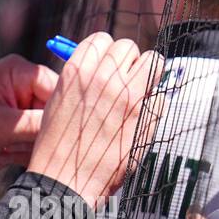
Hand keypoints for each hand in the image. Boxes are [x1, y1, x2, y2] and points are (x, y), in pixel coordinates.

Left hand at [0, 55, 58, 198]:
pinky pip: (42, 146)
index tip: (66, 129)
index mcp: (18, 71)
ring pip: (52, 131)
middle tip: (24, 141)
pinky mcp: (23, 134)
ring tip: (6, 146)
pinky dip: (30, 154)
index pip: (59, 85)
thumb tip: (73, 124)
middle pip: (59, 109)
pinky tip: (6, 154)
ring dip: (35, 145)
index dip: (65, 108)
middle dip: (47, 130)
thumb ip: (37, 123)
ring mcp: (24, 112)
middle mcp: (24, 88)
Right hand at [25, 33, 160, 207]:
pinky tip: (139, 117)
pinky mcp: (146, 117)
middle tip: (123, 78)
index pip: (101, 38)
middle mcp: (103, 78)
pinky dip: (153, 104)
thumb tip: (102, 64)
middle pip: (128, 47)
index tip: (106, 63)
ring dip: (147, 73)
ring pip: (153, 61)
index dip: (105, 51)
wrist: (66, 180)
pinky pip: (160, 97)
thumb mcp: (57, 101)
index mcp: (76, 71)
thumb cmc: (58, 144)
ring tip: (138, 90)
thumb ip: (80, 78)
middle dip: (127, 61)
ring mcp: (128, 96)